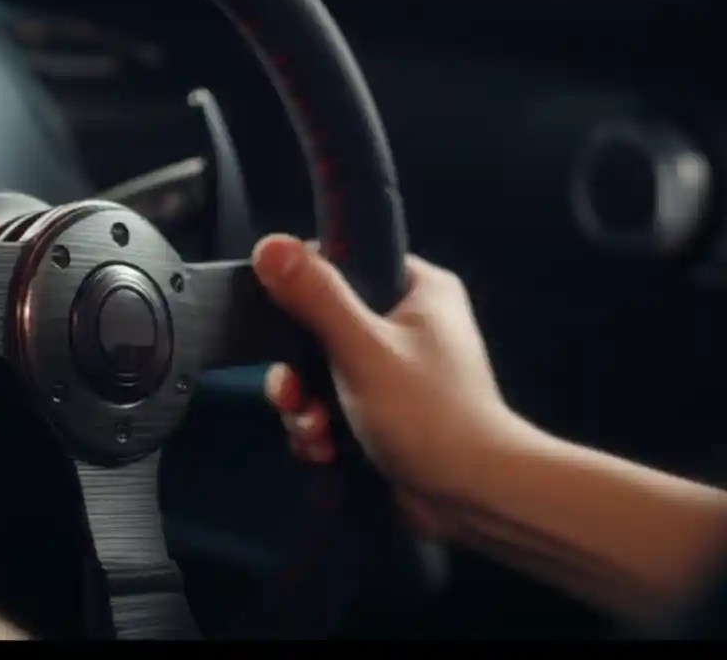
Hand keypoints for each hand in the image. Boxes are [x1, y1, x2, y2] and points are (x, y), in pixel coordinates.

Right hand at [251, 234, 542, 535]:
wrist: (474, 499)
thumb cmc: (429, 414)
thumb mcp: (364, 348)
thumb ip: (316, 297)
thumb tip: (270, 244)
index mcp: (419, 290)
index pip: (346, 263)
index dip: (304, 287)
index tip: (278, 314)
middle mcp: (407, 325)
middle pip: (320, 327)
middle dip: (297, 370)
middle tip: (290, 394)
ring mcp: (393, 373)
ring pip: (319, 375)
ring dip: (304, 408)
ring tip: (314, 433)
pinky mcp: (381, 415)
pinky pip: (330, 409)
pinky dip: (320, 431)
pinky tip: (323, 452)